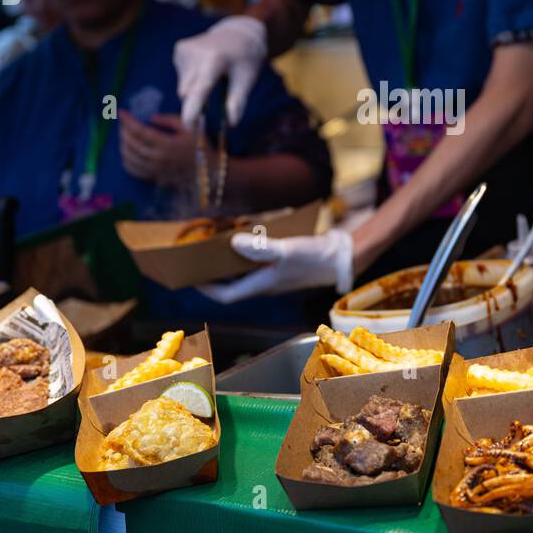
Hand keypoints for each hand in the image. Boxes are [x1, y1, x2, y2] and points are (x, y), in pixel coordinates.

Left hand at [119, 112, 199, 186]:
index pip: (140, 131)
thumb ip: (169, 120)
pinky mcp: (155, 178)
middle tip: (124, 122)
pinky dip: (126, 160)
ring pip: (129, 157)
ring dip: (123, 144)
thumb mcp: (190, 126)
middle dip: (124, 130)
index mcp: (166, 144)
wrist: (210, 171)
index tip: (122, 112)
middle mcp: (158, 158)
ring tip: (125, 135)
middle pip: (132, 144)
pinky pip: (134, 170)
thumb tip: (151, 118)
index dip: (128, 121)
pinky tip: (127, 152)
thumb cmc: (201, 145)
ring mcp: (155, 170)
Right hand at [173, 15, 267, 127]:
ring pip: (184, 87)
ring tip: (215, 74)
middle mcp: (195, 53)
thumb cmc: (245, 59)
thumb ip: (238, 101)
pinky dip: (193, 79)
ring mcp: (184, 50)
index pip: (200, 89)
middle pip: (189, 92)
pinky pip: (183, 77)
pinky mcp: (179, 50)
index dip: (193, 110)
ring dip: (196, 90)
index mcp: (214, 59)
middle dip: (197, 104)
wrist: (238, 32)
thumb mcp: (247, 79)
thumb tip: (232, 123)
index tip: (190, 127)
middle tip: (213, 101)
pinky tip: (206, 66)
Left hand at [198, 229, 353, 304]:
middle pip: (232, 284)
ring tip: (214, 246)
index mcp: (262, 285)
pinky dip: (246, 253)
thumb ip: (259, 248)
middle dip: (214, 274)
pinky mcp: (281, 266)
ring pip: (243, 273)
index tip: (191, 277)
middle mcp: (264, 283)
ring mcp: (273, 276)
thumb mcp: (285, 250)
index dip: (207, 289)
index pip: (227, 295)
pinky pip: (256, 263)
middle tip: (198, 258)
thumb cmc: (313, 257)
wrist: (341, 257)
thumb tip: (232, 243)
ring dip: (228, 263)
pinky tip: (243, 238)